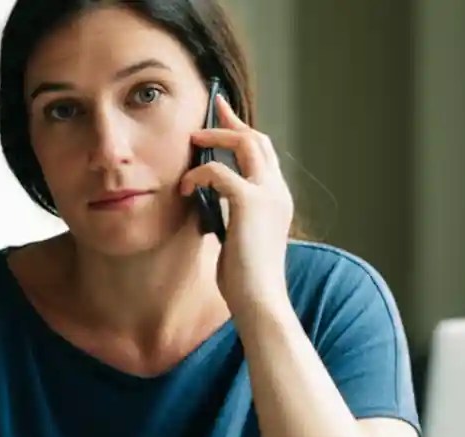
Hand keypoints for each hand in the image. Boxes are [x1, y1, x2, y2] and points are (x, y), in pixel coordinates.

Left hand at [180, 93, 294, 317]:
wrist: (260, 300)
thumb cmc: (245, 281)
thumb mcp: (239, 240)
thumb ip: (231, 217)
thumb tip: (208, 204)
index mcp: (278, 200)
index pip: (264, 156)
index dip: (244, 134)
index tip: (225, 120)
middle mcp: (279, 191)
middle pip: (258, 140)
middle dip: (232, 122)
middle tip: (212, 107)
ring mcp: (268, 194)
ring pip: (245, 144)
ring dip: (215, 138)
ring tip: (193, 139)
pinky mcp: (250, 202)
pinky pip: (219, 172)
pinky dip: (198, 175)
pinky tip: (185, 188)